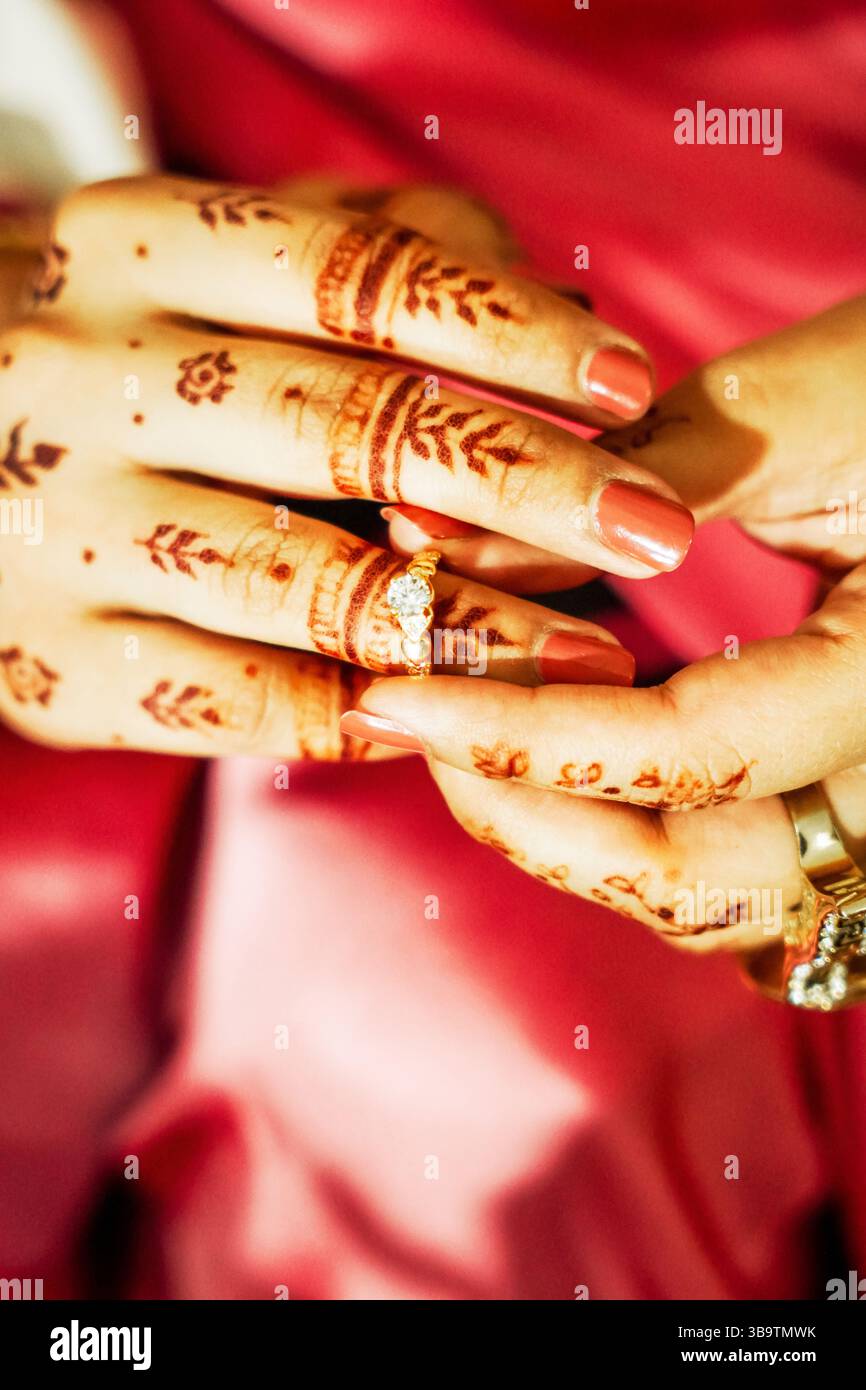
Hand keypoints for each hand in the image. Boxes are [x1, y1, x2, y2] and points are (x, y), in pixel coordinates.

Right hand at [0, 175, 692, 757]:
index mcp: (135, 251)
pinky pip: (229, 702)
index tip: (626, 384)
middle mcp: (83, 380)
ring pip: (298, 582)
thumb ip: (367, 248)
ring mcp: (57, 530)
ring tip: (590, 656)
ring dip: (466, 623)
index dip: (504, 332)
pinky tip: (448, 717)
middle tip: (654, 531)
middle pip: (341, 427)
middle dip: (521, 483)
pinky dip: (352, 713)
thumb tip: (551, 300)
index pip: (351, 277)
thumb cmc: (123, 354)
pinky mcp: (52, 663)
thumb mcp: (211, 263)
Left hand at [348, 298, 865, 946]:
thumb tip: (435, 538)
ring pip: (707, 894)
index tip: (390, 693)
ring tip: (462, 735)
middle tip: (413, 721)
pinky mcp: (848, 782)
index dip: (521, 734)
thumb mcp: (796, 405)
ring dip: (567, 831)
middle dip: (528, 816)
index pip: (687, 757)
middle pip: (693, 881)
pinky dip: (619, 811)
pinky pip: (727, 851)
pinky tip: (546, 731)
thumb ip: (621, 479)